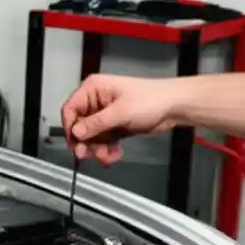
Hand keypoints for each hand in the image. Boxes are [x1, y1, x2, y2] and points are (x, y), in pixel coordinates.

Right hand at [61, 75, 181, 164]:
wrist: (174, 107)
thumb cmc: (152, 99)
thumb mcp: (120, 112)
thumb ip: (95, 124)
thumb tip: (76, 132)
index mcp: (94, 89)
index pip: (70, 109)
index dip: (70, 128)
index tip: (75, 143)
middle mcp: (97, 101)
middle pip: (79, 126)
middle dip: (85, 142)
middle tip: (87, 154)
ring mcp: (105, 115)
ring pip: (91, 137)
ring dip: (97, 149)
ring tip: (107, 155)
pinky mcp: (114, 126)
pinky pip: (102, 142)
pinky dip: (106, 150)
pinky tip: (114, 154)